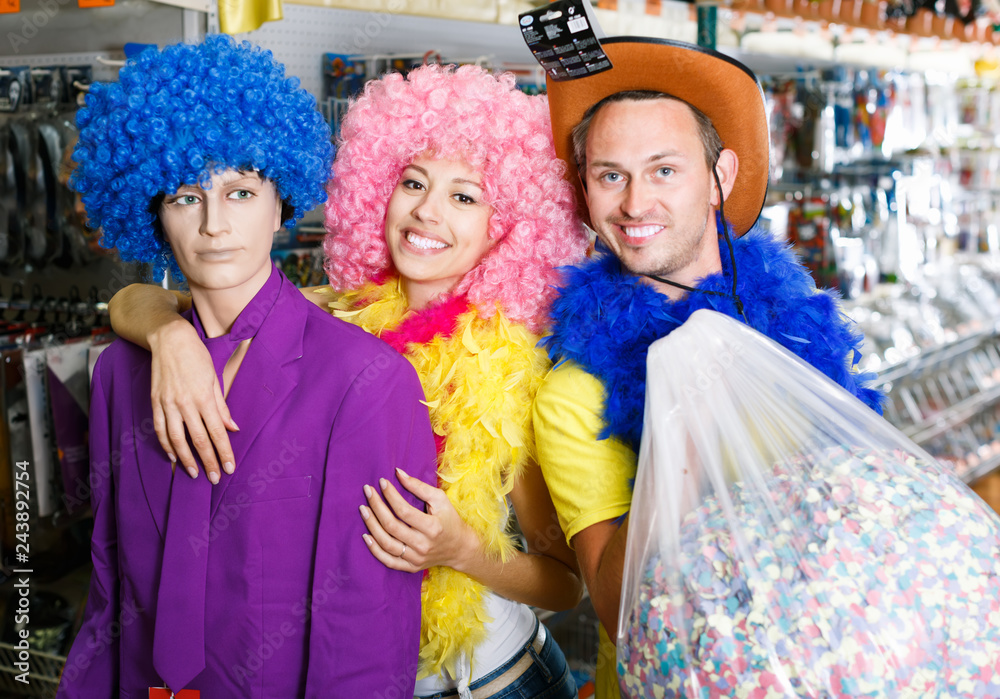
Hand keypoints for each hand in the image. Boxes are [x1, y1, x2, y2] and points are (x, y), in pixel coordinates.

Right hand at [149, 318, 238, 482]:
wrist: (170, 340)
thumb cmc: (197, 357)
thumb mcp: (214, 379)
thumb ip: (222, 406)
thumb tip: (232, 428)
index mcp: (204, 398)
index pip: (217, 432)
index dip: (224, 452)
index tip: (229, 468)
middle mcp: (185, 403)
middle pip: (199, 440)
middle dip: (208, 461)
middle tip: (215, 478)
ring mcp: (168, 404)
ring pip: (177, 439)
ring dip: (186, 459)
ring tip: (194, 473)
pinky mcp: (155, 402)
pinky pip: (160, 429)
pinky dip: (166, 445)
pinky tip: (173, 455)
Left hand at [360, 468, 476, 572]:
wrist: (459, 548)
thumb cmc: (449, 519)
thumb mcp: (440, 499)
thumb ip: (419, 486)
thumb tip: (398, 472)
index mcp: (432, 527)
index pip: (404, 510)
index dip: (390, 495)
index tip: (381, 482)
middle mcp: (423, 545)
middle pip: (392, 526)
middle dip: (376, 506)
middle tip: (367, 492)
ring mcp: (416, 558)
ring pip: (386, 543)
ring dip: (371, 525)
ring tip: (363, 510)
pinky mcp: (411, 567)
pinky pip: (388, 561)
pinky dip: (374, 549)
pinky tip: (366, 535)